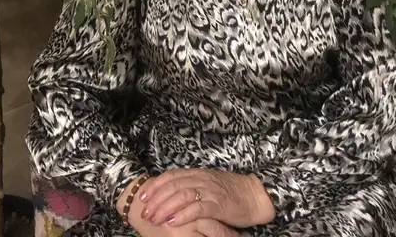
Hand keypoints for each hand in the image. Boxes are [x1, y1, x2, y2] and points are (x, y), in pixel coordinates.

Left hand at [137, 169, 274, 228]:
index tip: (142, 196)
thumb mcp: (207, 185)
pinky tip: (173, 221)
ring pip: (182, 195)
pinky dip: (183, 214)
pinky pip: (198, 208)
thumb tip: (170, 193)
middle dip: (156, 199)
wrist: (254, 195)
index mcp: (198, 174)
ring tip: (154, 218)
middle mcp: (202, 179)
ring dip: (165, 207)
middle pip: (173, 186)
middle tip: (144, 212)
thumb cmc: (230, 192)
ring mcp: (210, 191)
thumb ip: (191, 186)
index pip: (171, 176)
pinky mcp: (219, 204)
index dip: (155, 185)